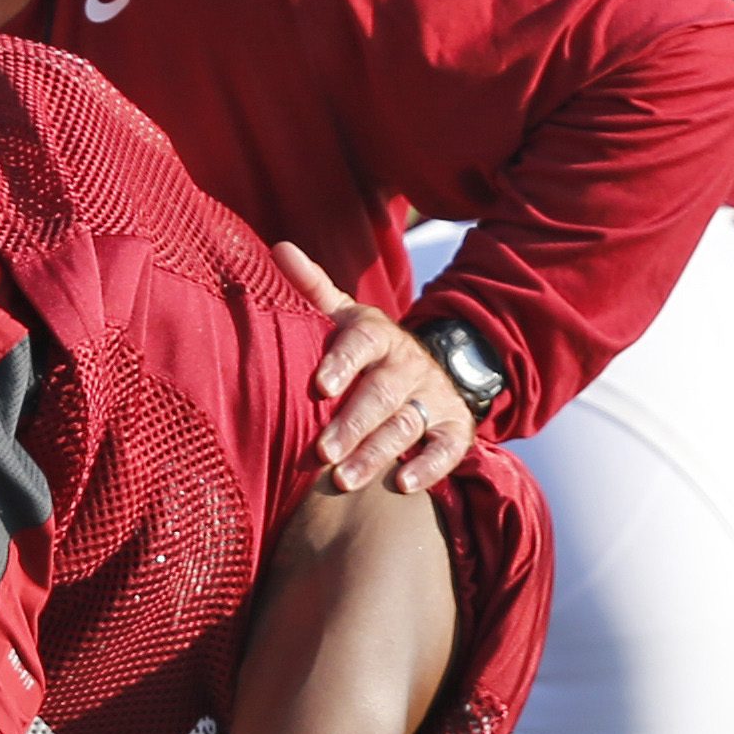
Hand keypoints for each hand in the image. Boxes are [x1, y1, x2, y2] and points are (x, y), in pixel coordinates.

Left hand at [272, 241, 474, 492]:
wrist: (431, 365)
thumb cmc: (366, 346)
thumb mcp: (344, 315)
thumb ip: (311, 288)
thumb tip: (278, 248)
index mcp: (378, 334)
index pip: (363, 342)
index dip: (343, 362)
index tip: (319, 386)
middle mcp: (409, 363)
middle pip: (382, 393)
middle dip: (353, 424)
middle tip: (322, 452)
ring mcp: (434, 395)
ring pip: (406, 424)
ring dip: (376, 453)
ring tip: (343, 479)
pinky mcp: (454, 426)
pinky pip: (446, 447)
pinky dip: (428, 467)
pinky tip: (402, 485)